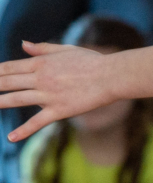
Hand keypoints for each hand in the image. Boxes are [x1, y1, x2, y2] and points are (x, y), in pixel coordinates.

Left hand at [0, 42, 118, 141]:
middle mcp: (41, 78)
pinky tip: (11, 138)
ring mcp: (49, 95)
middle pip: (7, 82)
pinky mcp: (59, 110)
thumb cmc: (92, 61)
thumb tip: (23, 44)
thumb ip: (42, 48)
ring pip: (16, 99)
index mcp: (41, 63)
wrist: (112, 76)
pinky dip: (23, 131)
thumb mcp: (66, 49)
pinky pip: (37, 122)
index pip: (9, 68)